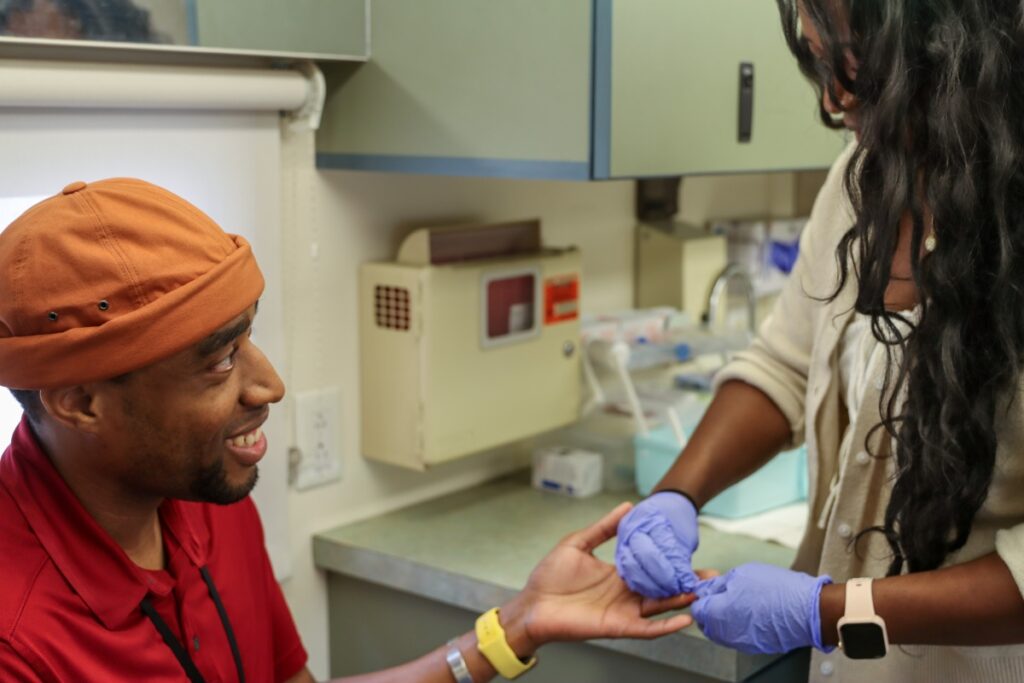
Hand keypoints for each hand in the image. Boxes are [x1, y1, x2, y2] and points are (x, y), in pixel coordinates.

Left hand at [501, 502, 702, 652]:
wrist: (532, 605)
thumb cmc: (549, 577)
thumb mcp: (578, 544)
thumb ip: (604, 528)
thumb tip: (627, 507)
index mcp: (618, 573)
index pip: (651, 566)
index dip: (671, 561)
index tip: (691, 551)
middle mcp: (625, 592)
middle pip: (663, 587)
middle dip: (687, 583)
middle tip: (712, 575)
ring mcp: (624, 611)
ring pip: (660, 607)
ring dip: (683, 601)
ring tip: (704, 593)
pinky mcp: (617, 627)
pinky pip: (647, 629)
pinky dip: (667, 626)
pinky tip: (685, 619)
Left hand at [691, 563, 832, 654]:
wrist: (806, 610)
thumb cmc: (775, 590)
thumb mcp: (740, 575)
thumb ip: (718, 584)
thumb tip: (706, 588)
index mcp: (717, 614)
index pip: (697, 608)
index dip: (702, 595)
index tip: (710, 587)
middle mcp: (725, 633)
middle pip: (707, 622)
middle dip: (711, 607)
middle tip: (725, 591)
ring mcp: (739, 643)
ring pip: (721, 630)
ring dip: (724, 616)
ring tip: (741, 599)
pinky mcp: (753, 647)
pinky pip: (737, 635)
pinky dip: (738, 624)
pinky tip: (751, 611)